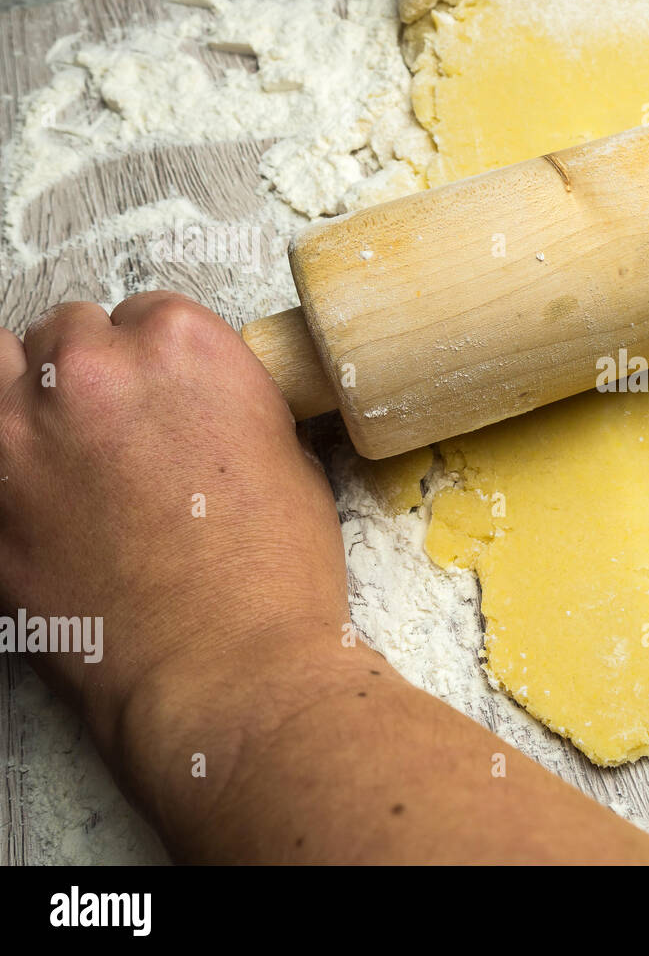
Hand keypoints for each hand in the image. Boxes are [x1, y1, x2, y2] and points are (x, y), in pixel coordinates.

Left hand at [0, 293, 648, 862]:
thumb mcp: (286, 457)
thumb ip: (229, 404)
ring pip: (0, 366)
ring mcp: (22, 435)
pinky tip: (44, 497)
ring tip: (63, 442)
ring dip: (31, 393)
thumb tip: (201, 406)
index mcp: (183, 344)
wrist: (232, 669)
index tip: (169, 399)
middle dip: (97, 372)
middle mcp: (91, 370)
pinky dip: (9, 461)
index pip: (150, 312)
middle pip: (70, 332)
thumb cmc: (278, 572)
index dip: (162, 361)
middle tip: (123, 428)